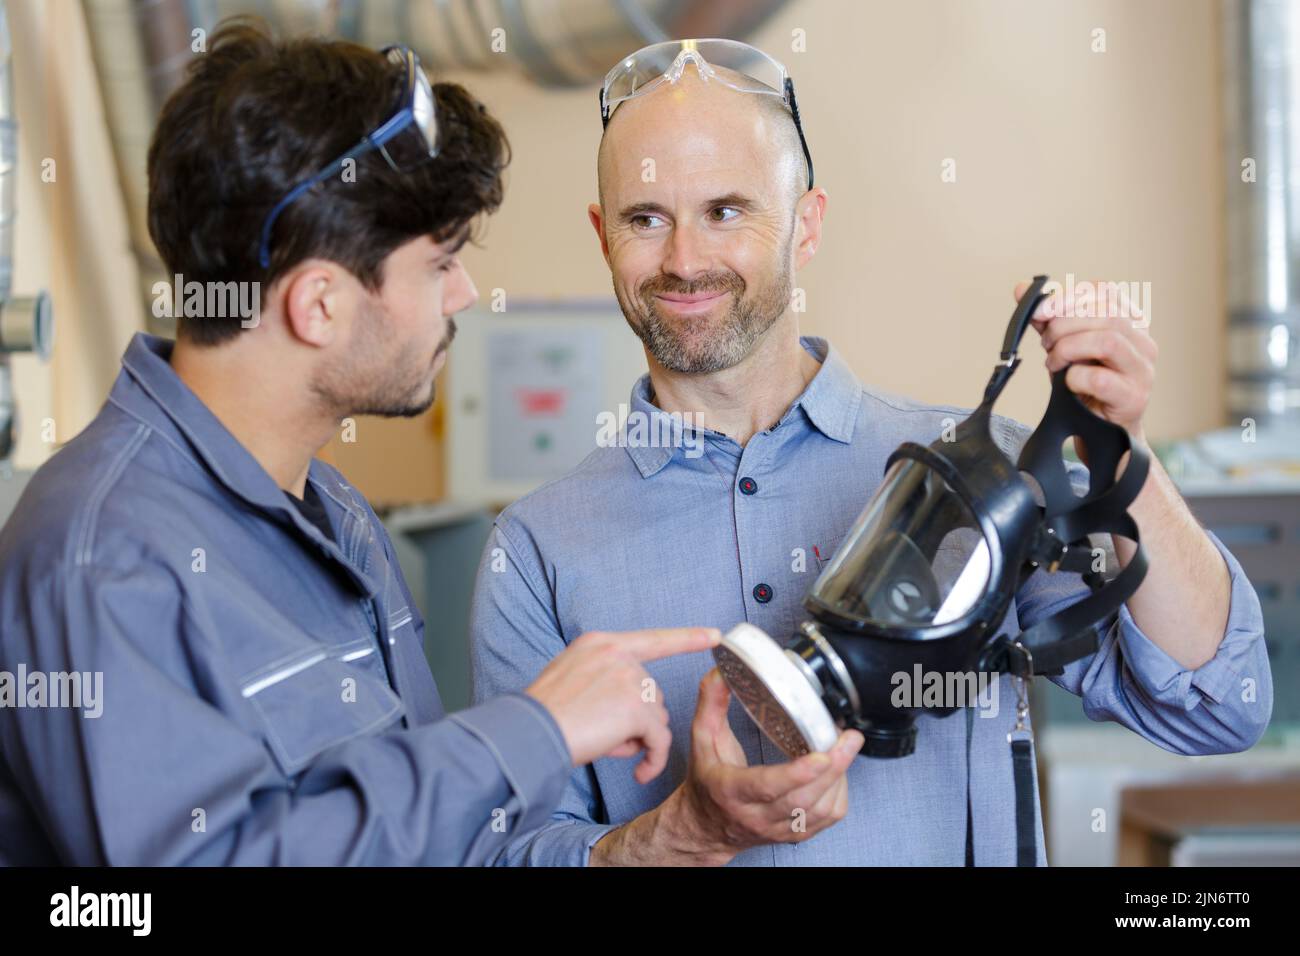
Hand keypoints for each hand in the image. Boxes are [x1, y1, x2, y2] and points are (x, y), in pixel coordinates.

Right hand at [526, 627, 719, 783]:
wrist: (529, 731)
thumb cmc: (542, 715)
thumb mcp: (569, 676)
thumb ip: (602, 677)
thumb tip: (631, 703)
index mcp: (602, 643)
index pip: (654, 638)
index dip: (687, 637)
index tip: (715, 634)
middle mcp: (619, 655)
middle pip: (653, 692)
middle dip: (637, 720)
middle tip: (602, 735)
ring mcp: (630, 679)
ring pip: (656, 717)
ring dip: (638, 739)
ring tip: (603, 744)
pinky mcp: (637, 707)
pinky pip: (659, 740)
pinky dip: (654, 759)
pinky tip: (640, 771)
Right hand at [661, 669, 861, 862]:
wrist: (705, 826)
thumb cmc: (706, 783)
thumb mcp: (701, 739)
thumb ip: (711, 703)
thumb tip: (721, 673)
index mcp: (731, 790)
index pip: (767, 786)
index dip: (796, 774)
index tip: (821, 756)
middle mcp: (756, 815)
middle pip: (802, 799)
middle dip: (833, 768)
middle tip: (849, 739)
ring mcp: (777, 828)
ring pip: (820, 810)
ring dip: (839, 778)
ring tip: (844, 748)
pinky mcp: (794, 834)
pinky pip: (827, 818)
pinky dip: (839, 792)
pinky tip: (837, 771)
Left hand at [1014, 278, 1157, 455]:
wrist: (1098, 433)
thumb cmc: (1085, 387)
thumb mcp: (1063, 347)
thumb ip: (1048, 319)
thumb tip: (1022, 289)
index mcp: (1130, 323)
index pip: (1106, 292)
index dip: (1070, 296)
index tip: (1040, 311)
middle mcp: (1144, 343)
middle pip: (1106, 314)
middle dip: (1064, 325)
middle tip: (1046, 344)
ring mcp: (1143, 371)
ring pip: (1107, 340)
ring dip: (1069, 348)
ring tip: (1054, 363)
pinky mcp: (1134, 398)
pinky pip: (1100, 378)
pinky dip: (1075, 377)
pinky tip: (1068, 385)